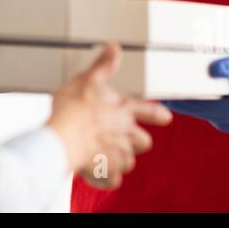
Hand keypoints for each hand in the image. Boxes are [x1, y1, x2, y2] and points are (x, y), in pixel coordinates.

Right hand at [47, 42, 172, 189]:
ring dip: (118, 159)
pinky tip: (95, 172)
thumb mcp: (87, 79)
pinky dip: (106, 178)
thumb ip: (104, 66)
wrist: (63, 136)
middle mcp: (126, 132)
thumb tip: (115, 47)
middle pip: (144, 142)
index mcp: (123, 109)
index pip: (148, 111)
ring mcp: (120, 153)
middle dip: (136, 141)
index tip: (165, 118)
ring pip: (128, 161)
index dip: (157, 114)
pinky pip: (113, 180)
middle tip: (119, 139)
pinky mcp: (109, 171)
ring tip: (100, 154)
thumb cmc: (72, 108)